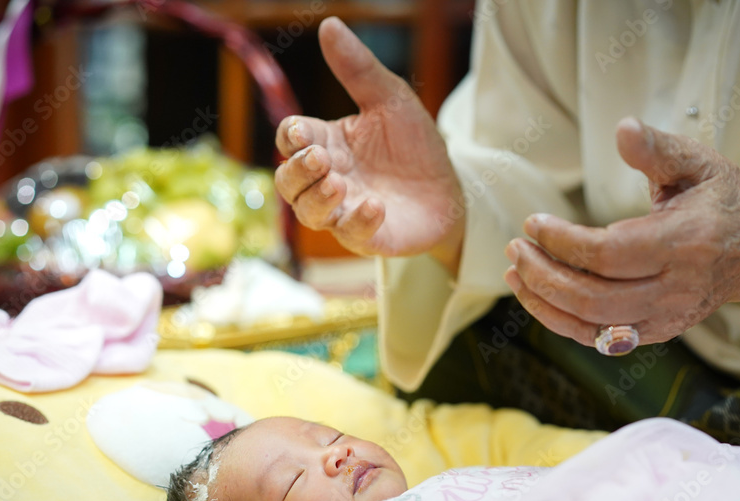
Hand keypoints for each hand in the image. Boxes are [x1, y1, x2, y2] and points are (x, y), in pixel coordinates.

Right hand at [274, 18, 464, 274]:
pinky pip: (350, 234)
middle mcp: (329, 179)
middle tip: (320, 160)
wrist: (451, 188)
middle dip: (296, 171)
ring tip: (338, 184)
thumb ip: (358, 69)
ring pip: (308, 212)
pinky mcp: (367, 235)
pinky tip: (375, 206)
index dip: (289, 137)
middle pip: (288, 182)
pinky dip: (357, 221)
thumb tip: (329, 25)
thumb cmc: (414, 145)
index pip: (290, 141)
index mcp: (327, 144)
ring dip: (318, 199)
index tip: (301, 132)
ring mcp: (344, 210)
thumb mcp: (390, 99)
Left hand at [503, 117, 739, 347]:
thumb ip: (657, 148)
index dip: (563, 242)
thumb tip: (622, 128)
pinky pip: (601, 339)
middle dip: (545, 275)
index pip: (608, 254)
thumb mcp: (698, 162)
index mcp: (686, 243)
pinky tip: (538, 297)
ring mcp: (668, 317)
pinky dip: (563, 323)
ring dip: (545, 302)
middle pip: (594, 297)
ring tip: (516, 272)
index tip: (533, 223)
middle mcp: (677, 289)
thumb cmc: (726, 198)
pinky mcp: (659, 331)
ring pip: (593, 325)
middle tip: (516, 248)